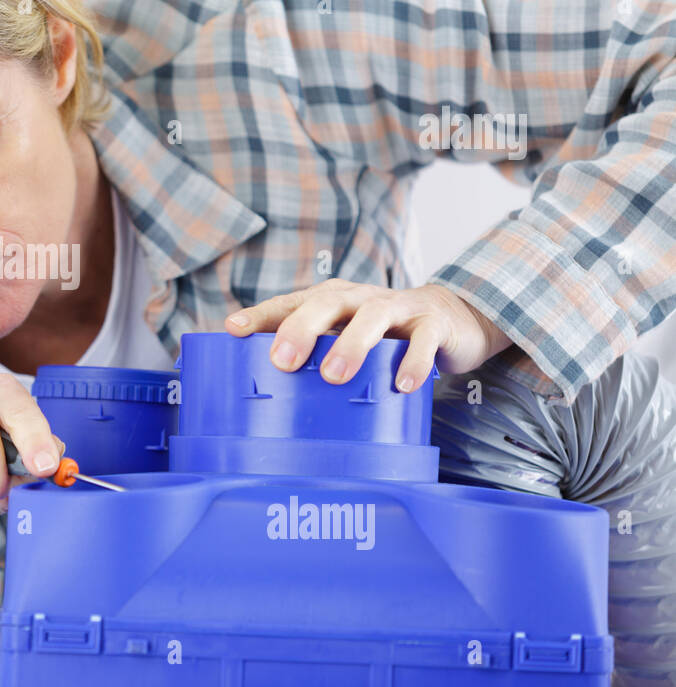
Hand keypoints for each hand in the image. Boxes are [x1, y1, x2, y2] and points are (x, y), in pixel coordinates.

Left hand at [224, 279, 512, 392]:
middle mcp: (360, 298)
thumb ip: (312, 356)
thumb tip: (263, 388)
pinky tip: (400, 385)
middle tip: (280, 361)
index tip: (232, 329)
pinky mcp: (433, 324)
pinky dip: (413, 362)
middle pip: (327, 302)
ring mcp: (398, 308)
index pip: (291, 302)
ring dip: (351, 345)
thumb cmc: (383, 333)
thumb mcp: (344, 337)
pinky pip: (423, 340)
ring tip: (333, 376)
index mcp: (332, 300)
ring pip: (373, 317)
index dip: (262, 314)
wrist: (452, 318)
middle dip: (302, 329)